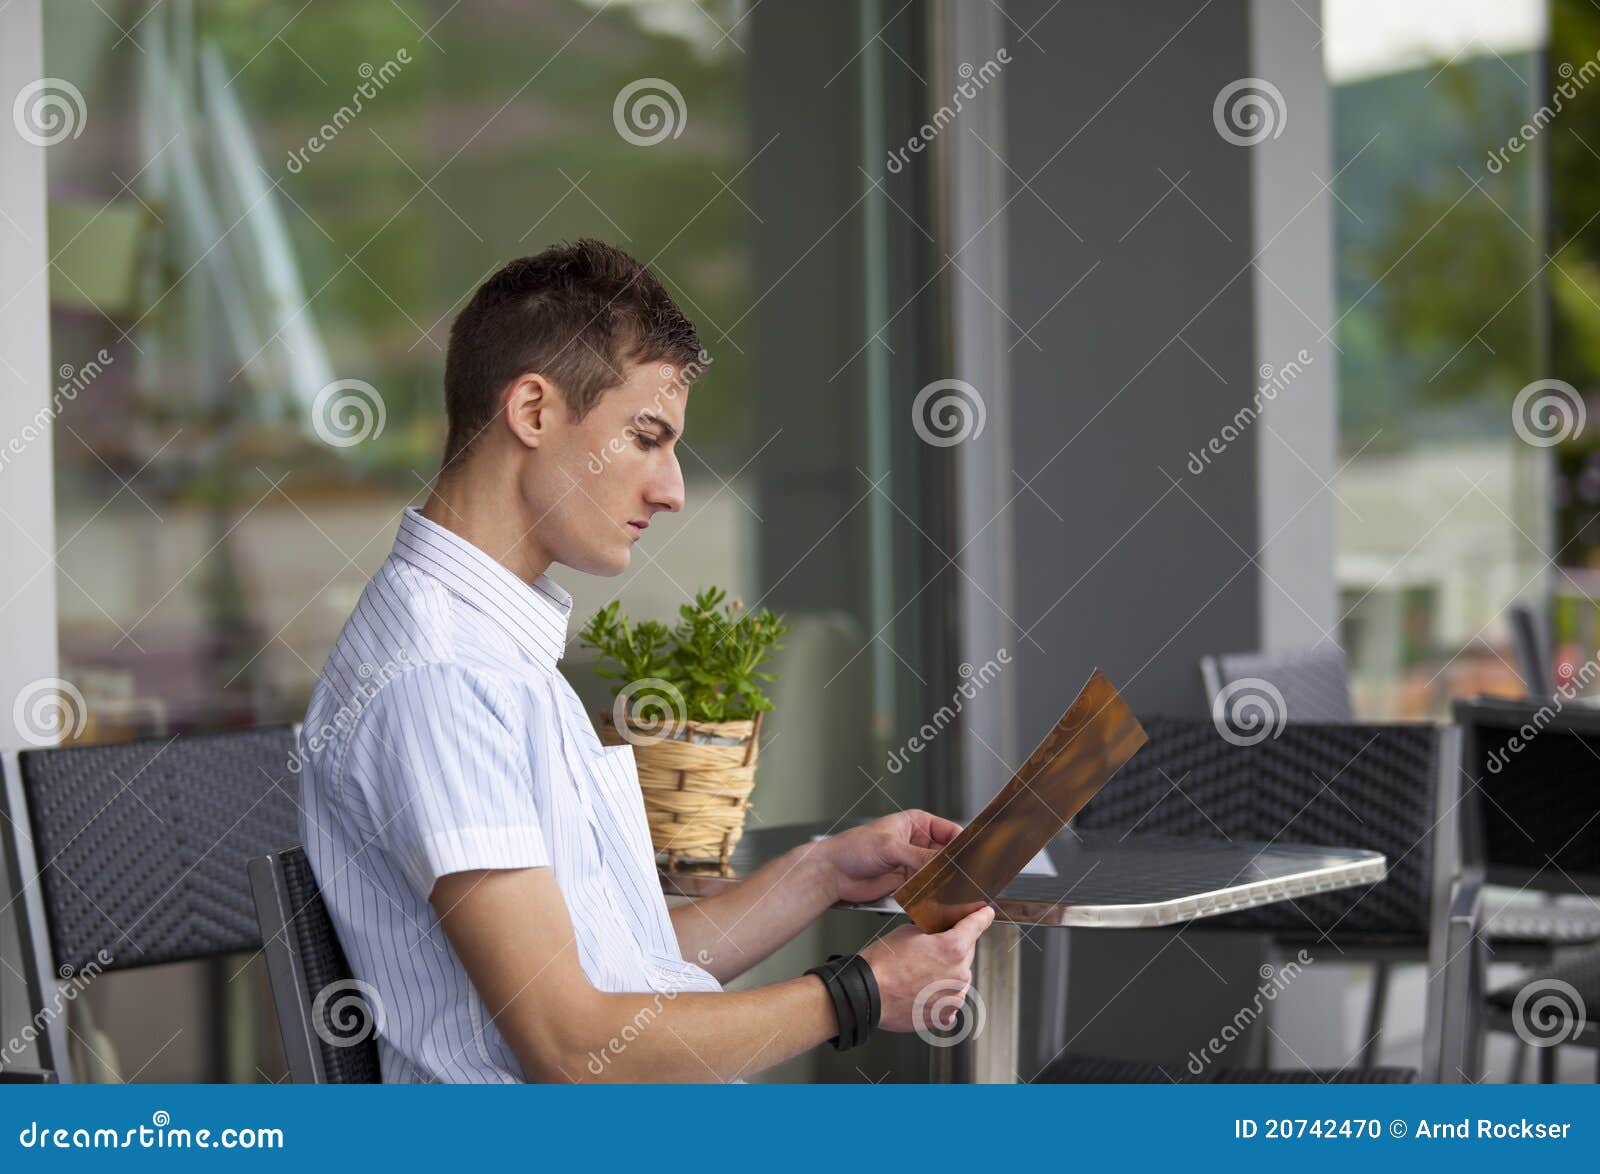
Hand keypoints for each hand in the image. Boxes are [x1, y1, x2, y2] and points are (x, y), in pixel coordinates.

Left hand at [821, 809, 962, 903]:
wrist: (834, 873)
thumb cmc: (854, 848)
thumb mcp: (890, 847)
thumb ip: (919, 856)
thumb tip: (943, 863)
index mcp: (916, 823)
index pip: (950, 831)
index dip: (962, 843)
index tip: (973, 856)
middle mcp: (918, 842)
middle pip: (947, 853)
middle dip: (954, 865)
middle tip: (964, 877)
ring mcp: (913, 863)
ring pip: (938, 872)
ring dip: (943, 880)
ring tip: (952, 889)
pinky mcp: (907, 882)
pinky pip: (927, 887)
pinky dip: (932, 892)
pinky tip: (936, 897)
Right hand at [859, 906, 995, 1032]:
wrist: (867, 995)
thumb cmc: (882, 964)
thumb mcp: (908, 932)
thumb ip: (932, 930)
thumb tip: (939, 929)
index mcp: (952, 948)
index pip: (976, 925)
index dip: (981, 916)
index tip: (986, 913)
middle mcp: (958, 974)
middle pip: (966, 952)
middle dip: (954, 947)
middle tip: (930, 948)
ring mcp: (953, 997)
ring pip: (959, 977)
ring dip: (947, 972)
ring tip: (920, 972)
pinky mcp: (944, 1015)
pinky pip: (950, 998)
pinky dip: (941, 993)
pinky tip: (922, 989)